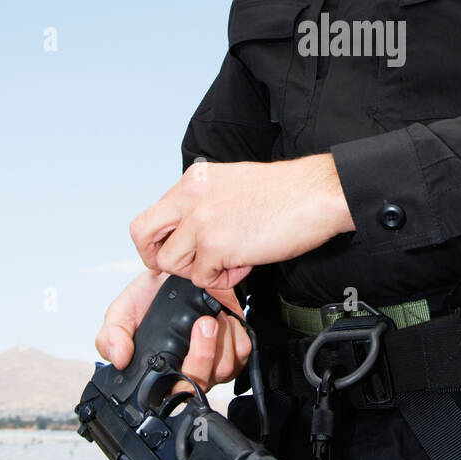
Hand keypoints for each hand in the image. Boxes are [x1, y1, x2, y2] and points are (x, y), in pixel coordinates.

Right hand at [95, 268, 251, 392]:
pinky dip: (234, 332)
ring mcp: (213, 363)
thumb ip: (112, 336)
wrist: (174, 274)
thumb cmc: (148, 298)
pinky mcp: (235, 348)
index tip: (177, 362)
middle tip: (201, 324)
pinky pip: (242, 350)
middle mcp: (188, 372)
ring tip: (208, 315)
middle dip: (202, 356)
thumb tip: (118, 359)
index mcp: (161, 372)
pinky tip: (221, 317)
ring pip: (224, 368)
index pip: (171, 396)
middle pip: (201, 384)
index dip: (178, 387)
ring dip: (219, 339)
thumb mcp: (120, 314)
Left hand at [128, 155, 354, 290]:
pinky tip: (247, 262)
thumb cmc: (286, 190)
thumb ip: (206, 202)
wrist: (317, 193)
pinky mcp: (216, 246)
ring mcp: (200, 222)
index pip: (153, 214)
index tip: (170, 251)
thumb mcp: (233, 183)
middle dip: (156, 258)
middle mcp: (190, 197)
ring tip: (231, 261)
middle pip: (143, 235)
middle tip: (181, 266)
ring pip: (173, 263)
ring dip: (200, 270)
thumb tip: (193, 229)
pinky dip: (225, 279)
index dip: (158, 240)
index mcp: (194, 180)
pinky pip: (204, 278)